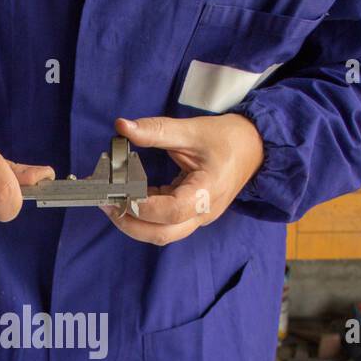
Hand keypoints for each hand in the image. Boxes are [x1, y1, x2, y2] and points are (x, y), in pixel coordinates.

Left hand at [102, 114, 263, 245]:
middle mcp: (204, 212)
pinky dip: (145, 215)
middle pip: (162, 234)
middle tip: (106, 204)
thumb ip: (156, 130)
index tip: (119, 193)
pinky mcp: (193, 214)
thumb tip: (122, 126)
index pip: (171, 211)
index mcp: (208, 191)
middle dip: (130, 223)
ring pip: (162, 234)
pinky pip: (166, 224)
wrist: (255, 147)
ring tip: (112, 203)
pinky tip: (129, 198)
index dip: (143, 206)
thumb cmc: (227, 138)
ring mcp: (199, 217)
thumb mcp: (191, 130)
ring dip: (135, 223)